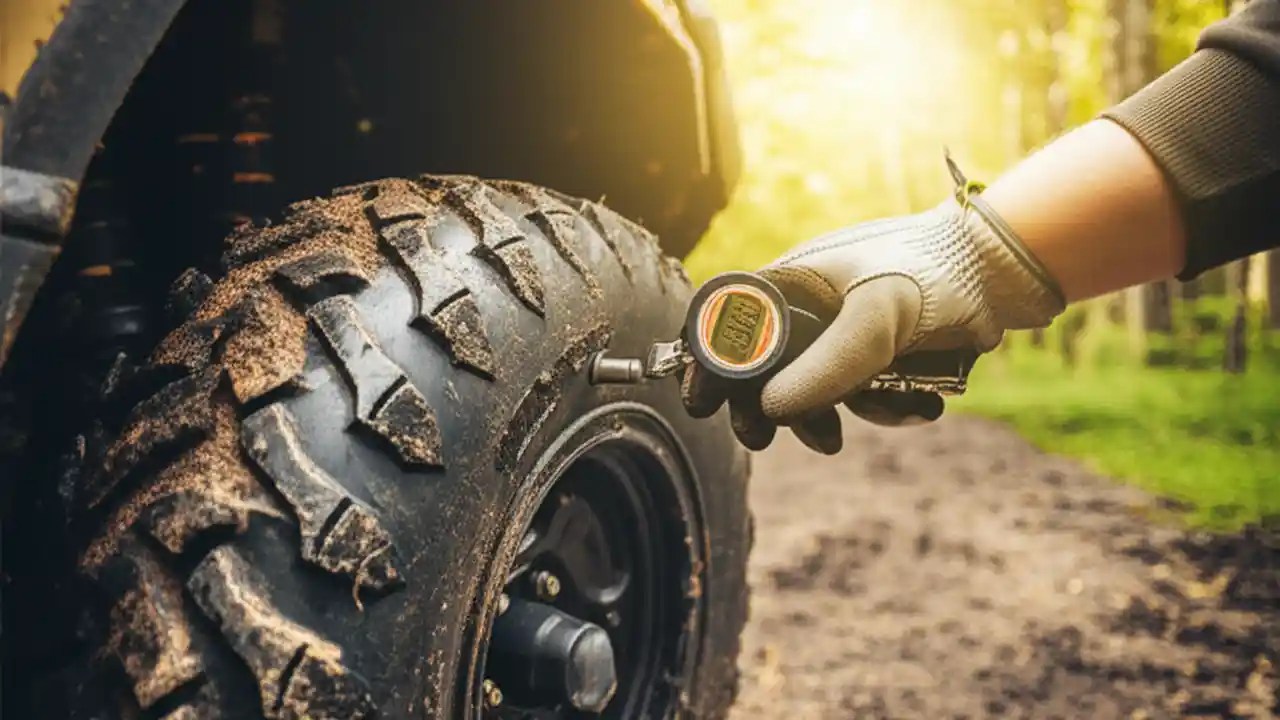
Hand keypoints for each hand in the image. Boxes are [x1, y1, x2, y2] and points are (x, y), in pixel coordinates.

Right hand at [683, 188, 1064, 452]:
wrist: (1003, 272)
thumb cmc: (932, 274)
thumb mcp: (877, 318)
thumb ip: (828, 364)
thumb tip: (771, 409)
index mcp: (791, 281)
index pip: (729, 324)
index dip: (710, 365)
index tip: (703, 405)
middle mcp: (810, 303)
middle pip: (767, 365)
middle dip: (768, 407)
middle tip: (764, 438)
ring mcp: (845, 327)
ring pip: (818, 387)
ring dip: (828, 417)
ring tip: (836, 441)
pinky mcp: (882, 349)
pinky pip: (865, 390)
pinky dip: (886, 406)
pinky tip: (923, 406)